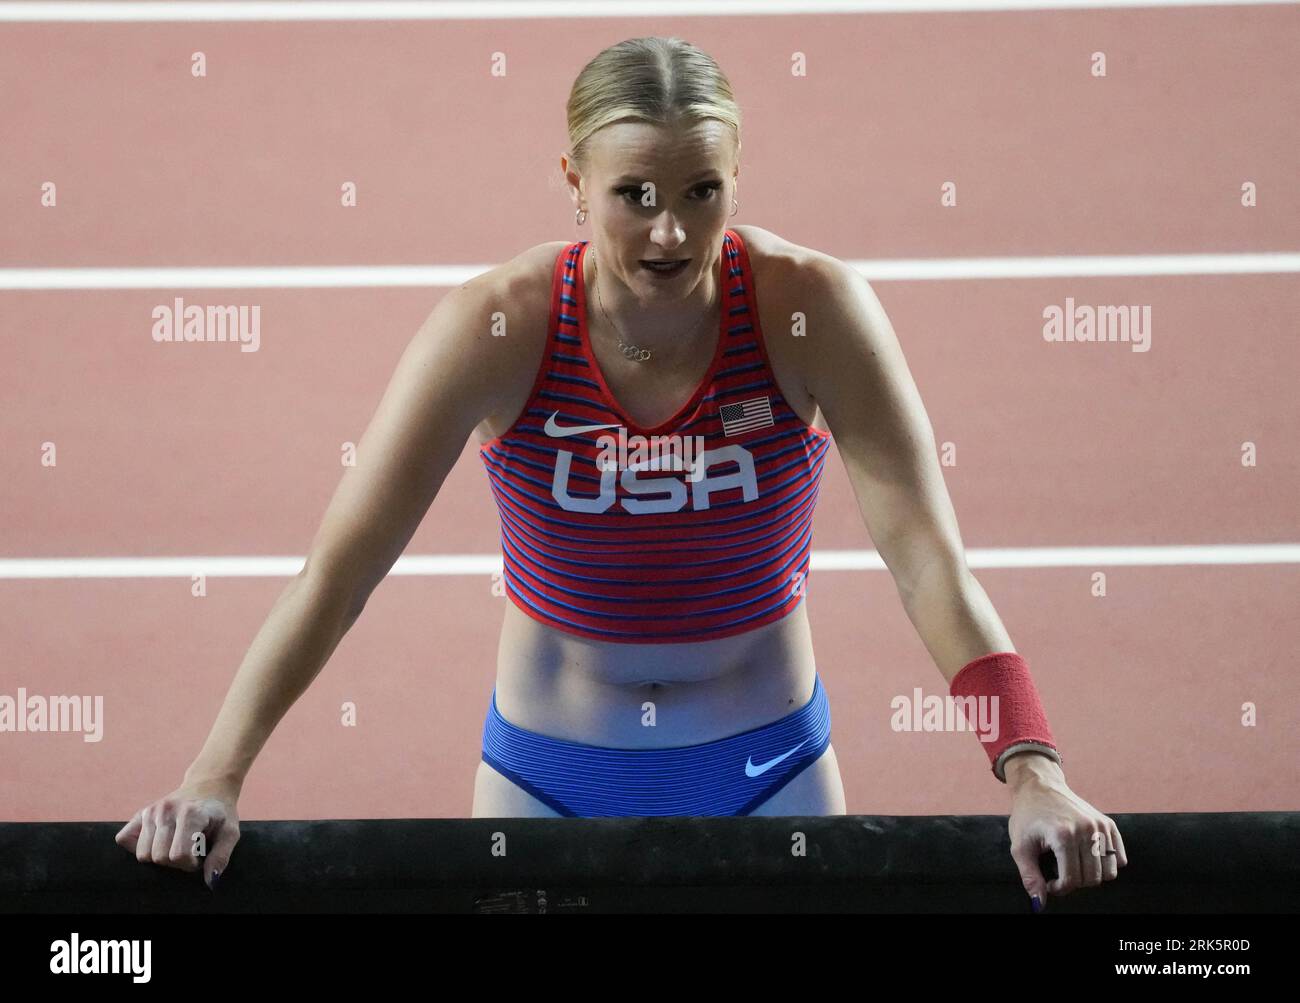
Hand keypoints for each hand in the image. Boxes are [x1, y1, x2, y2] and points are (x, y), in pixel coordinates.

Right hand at [115, 779, 240, 889]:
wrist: (209, 787)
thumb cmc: (220, 813)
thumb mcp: (230, 832)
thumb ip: (221, 857)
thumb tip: (210, 881)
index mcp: (190, 813)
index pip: (177, 855)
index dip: (189, 864)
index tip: (199, 856)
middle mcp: (166, 810)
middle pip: (158, 857)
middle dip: (175, 863)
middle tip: (189, 852)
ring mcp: (151, 810)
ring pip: (142, 854)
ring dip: (159, 857)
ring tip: (175, 846)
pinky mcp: (141, 813)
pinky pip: (124, 839)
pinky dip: (137, 847)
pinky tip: (158, 841)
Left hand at [1005, 756, 1126, 911]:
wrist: (1040, 786)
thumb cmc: (1027, 816)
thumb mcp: (1020, 846)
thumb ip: (1030, 877)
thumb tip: (1039, 904)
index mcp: (1064, 835)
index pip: (1072, 880)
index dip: (1059, 889)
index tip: (1048, 882)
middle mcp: (1087, 830)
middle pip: (1092, 879)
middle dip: (1075, 883)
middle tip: (1059, 873)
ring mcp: (1100, 826)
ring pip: (1109, 872)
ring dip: (1092, 876)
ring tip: (1072, 866)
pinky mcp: (1108, 824)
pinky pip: (1118, 857)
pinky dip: (1106, 864)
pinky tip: (1086, 857)